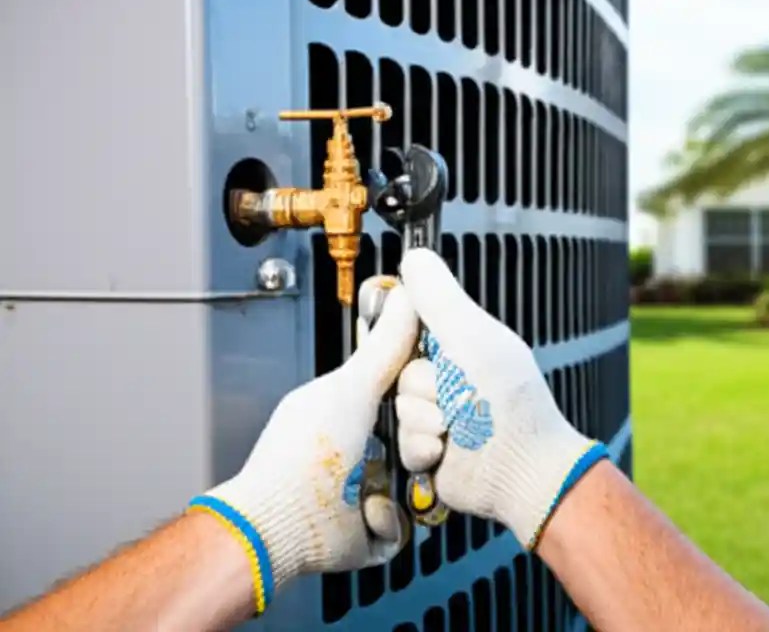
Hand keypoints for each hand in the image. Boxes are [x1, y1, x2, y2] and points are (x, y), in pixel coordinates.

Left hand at [189, 280, 419, 614]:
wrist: (281, 522)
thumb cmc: (302, 454)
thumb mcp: (353, 387)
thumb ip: (386, 346)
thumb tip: (408, 295)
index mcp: (350, 411)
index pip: (405, 396)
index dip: (423, 397)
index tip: (429, 396)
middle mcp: (358, 450)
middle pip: (421, 439)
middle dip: (423, 443)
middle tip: (412, 443)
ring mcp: (364, 491)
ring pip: (420, 481)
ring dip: (411, 481)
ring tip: (383, 479)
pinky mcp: (371, 531)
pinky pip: (405, 523)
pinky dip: (390, 518)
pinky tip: (366, 509)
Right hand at [395, 249, 608, 548]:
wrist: (519, 469)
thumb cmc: (507, 402)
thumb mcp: (471, 337)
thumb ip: (440, 297)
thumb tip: (415, 256)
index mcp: (463, 344)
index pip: (412, 327)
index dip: (409, 337)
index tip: (421, 345)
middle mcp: (452, 377)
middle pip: (400, 370)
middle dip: (424, 386)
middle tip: (454, 394)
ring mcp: (441, 415)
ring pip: (399, 407)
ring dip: (424, 419)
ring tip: (454, 427)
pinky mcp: (431, 450)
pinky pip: (403, 441)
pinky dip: (423, 447)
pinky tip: (447, 450)